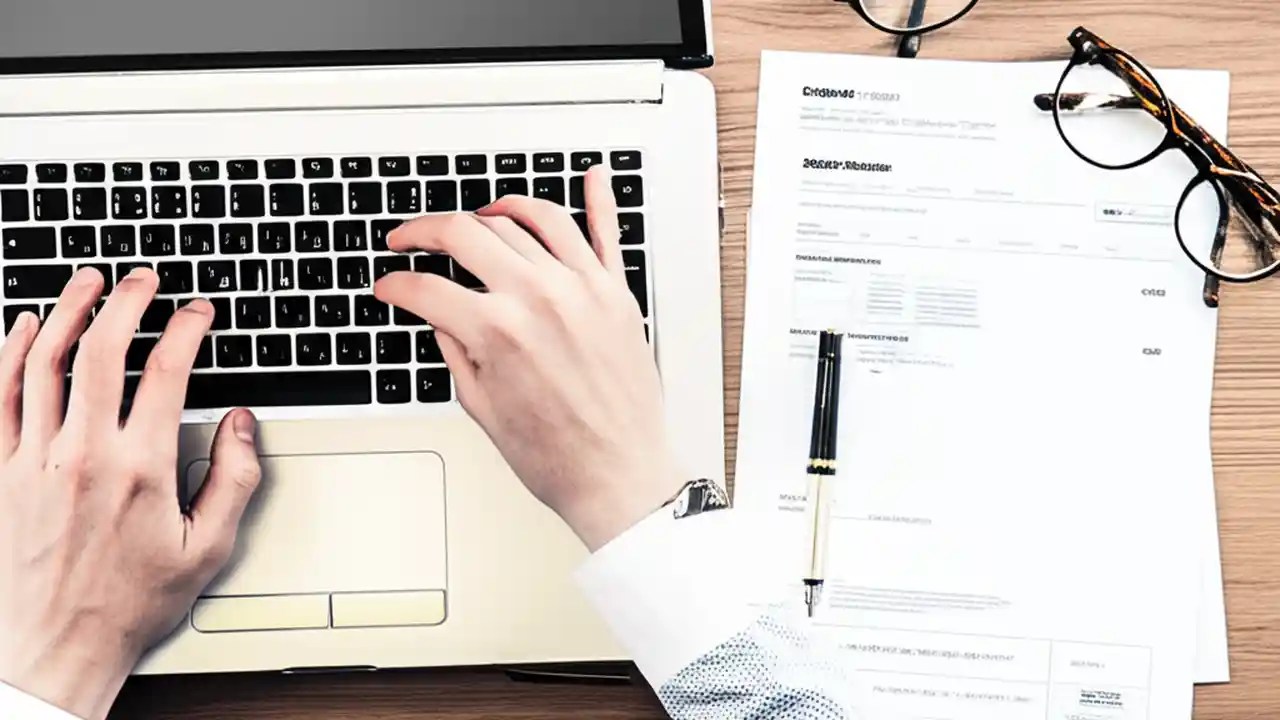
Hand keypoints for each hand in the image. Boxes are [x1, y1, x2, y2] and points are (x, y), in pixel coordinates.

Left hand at [0, 268, 261, 719]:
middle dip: (126, 301)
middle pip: (102, 351)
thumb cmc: (128, 603)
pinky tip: (26, 328)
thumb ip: (234, 480)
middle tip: (142, 278)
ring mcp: (33, 460)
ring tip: (88, 283)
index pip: (167, 372)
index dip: (186, 328)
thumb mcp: (208, 549)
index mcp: (140, 469)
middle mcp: (82, 455)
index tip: (198, 311)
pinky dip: (10, 353)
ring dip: (69, 311)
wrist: (55, 647)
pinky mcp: (0, 472)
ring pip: (44, 362)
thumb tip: (242, 425)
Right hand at [375, 166, 680, 550]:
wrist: (620, 477)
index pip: (427, 287)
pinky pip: (608, 231)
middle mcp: (540, 297)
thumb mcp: (482, 407)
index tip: (389, 285)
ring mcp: (583, 289)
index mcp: (498, 330)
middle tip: (411, 238)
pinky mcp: (617, 294)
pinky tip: (591, 177)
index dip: (396, 284)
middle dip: (426, 231)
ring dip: (494, 208)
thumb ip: (455, 350)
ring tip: (477, 215)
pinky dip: (599, 199)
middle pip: (469, 233)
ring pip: (532, 217)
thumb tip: (438, 316)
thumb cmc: (558, 456)